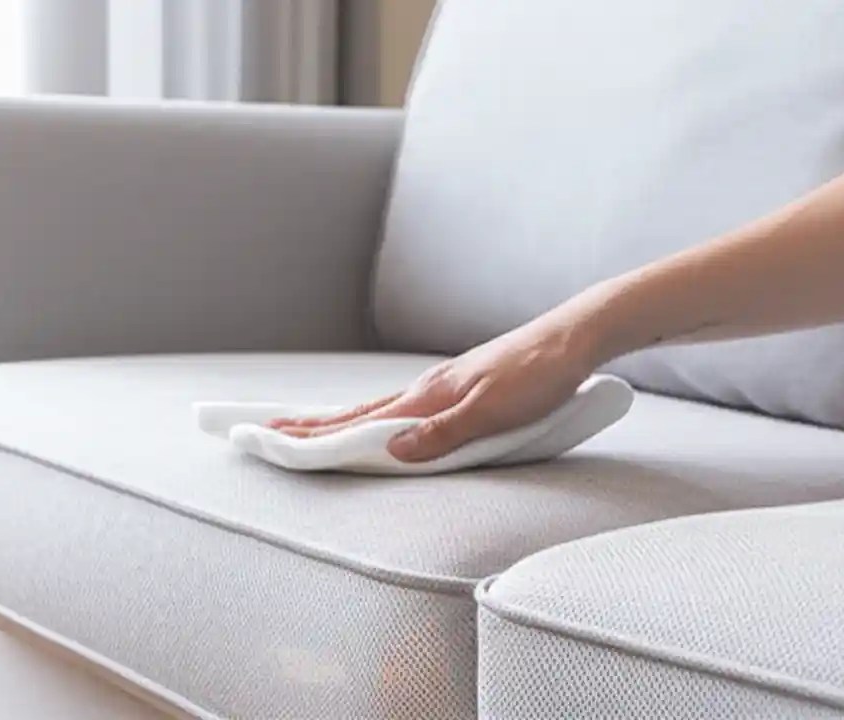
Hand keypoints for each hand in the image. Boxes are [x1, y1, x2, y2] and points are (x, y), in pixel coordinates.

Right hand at [269, 314, 601, 461]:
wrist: (574, 337)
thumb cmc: (539, 375)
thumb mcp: (493, 412)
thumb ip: (444, 434)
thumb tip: (392, 452)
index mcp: (428, 395)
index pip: (359, 421)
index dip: (317, 435)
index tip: (274, 439)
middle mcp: (426, 388)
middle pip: (358, 412)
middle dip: (312, 426)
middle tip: (270, 433)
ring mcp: (441, 385)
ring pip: (377, 407)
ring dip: (339, 421)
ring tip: (308, 428)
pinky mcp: (459, 386)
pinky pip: (402, 406)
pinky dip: (374, 416)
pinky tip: (378, 421)